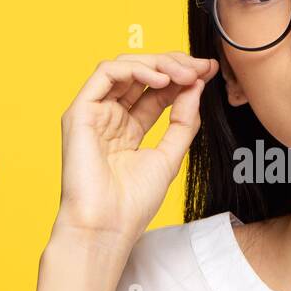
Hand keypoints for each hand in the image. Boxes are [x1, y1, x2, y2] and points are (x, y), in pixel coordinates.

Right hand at [55, 51, 219, 249]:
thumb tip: (196, 85)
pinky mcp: (80, 111)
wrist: (108, 226)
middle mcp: (109, 117)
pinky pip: (106, 73)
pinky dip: (135, 69)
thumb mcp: (170, 156)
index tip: (210, 72)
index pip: (156, 91)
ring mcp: (94, 113)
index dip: (183, 77)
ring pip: (124, 67)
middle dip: (174, 64)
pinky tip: (161, 79)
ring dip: (158, 63)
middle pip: (142, 75)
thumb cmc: (133, 202)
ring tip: (185, 73)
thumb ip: (183, 121)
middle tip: (201, 67)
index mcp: (128, 129)